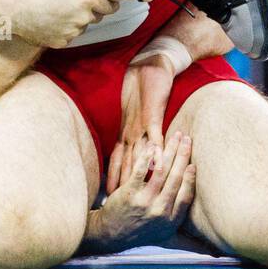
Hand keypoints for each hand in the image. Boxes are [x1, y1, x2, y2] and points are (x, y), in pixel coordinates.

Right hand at [4, 0, 117, 47]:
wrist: (11, 9)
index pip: (110, 5)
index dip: (108, 1)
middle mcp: (82, 18)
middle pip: (97, 16)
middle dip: (92, 9)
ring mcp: (71, 32)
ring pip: (82, 26)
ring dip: (78, 19)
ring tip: (64, 8)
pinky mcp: (60, 42)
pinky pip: (68, 37)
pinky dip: (64, 30)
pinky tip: (54, 19)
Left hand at [86, 132, 194, 254]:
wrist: (111, 234)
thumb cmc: (142, 233)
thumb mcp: (169, 240)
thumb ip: (193, 244)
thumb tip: (219, 254)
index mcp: (171, 220)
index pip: (186, 196)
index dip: (191, 179)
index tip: (195, 164)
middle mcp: (159, 211)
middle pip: (175, 178)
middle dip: (183, 155)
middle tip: (188, 138)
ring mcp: (143, 201)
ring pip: (160, 171)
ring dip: (169, 151)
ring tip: (175, 136)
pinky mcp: (128, 193)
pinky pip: (140, 170)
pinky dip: (148, 156)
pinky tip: (153, 144)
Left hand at [109, 55, 177, 193]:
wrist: (150, 64)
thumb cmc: (142, 86)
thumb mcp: (134, 112)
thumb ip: (135, 130)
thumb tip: (136, 147)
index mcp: (125, 131)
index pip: (116, 160)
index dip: (112, 178)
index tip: (108, 197)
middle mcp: (130, 132)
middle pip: (124, 164)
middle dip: (120, 184)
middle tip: (117, 205)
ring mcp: (140, 126)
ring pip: (137, 156)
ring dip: (135, 175)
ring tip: (134, 194)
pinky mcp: (153, 116)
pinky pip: (155, 138)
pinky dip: (156, 153)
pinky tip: (159, 167)